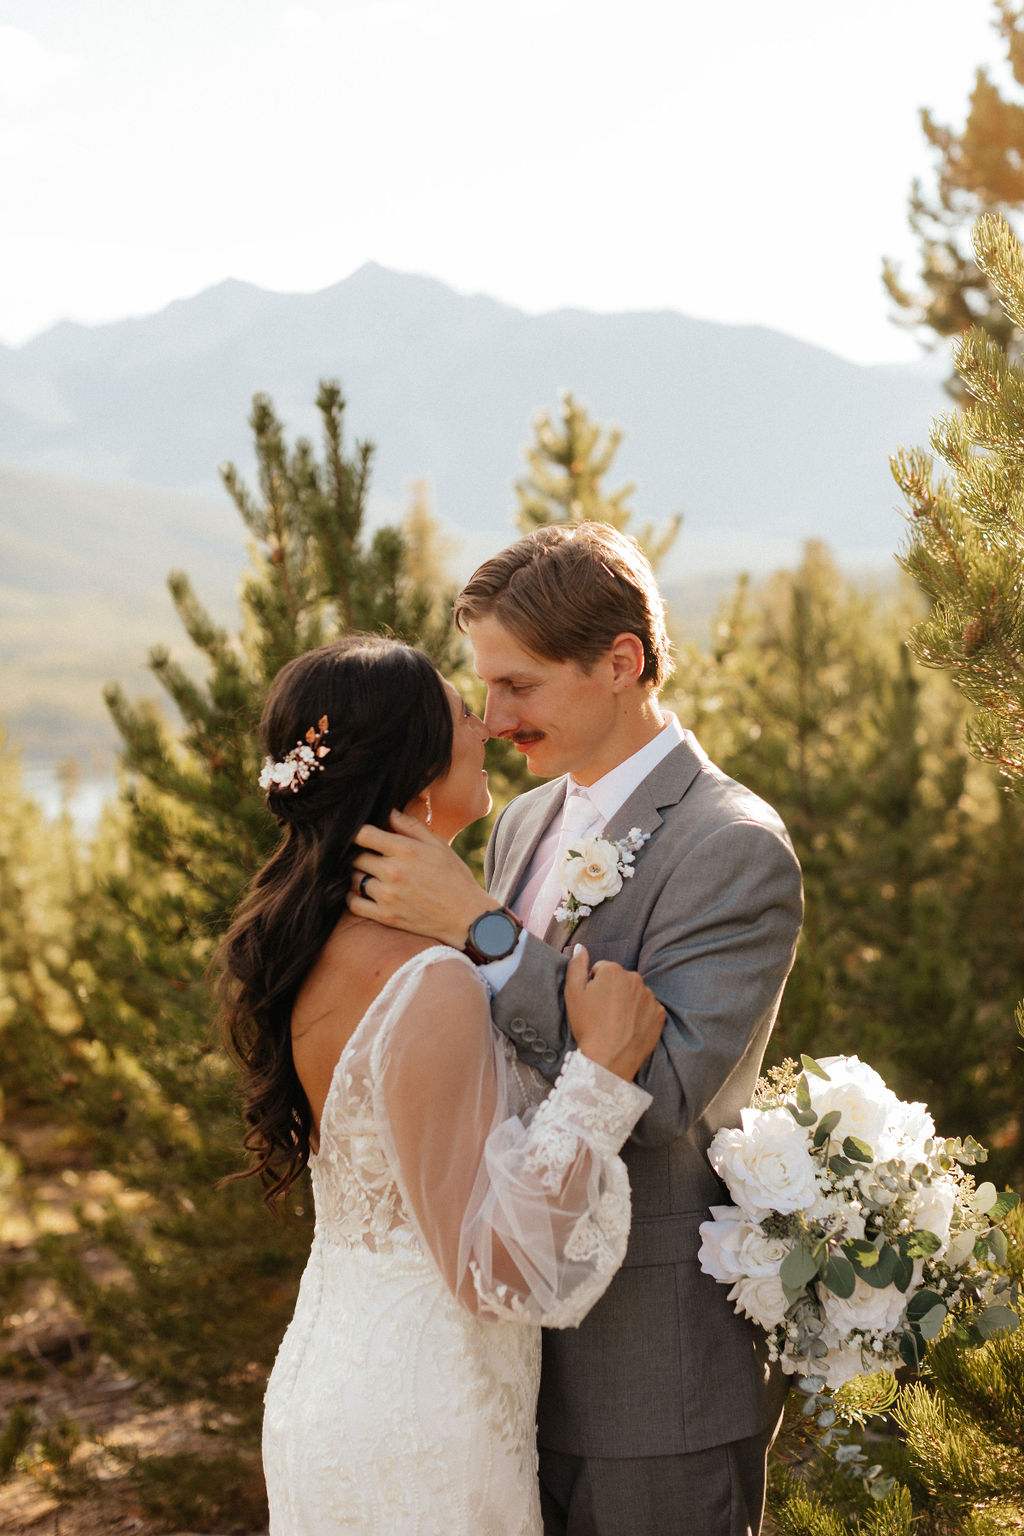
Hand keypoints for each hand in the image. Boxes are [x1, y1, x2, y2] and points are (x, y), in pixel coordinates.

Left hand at [349, 810, 497, 945]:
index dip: (357, 832)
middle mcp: (393, 872)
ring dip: (358, 874)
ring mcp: (388, 896)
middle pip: (355, 856)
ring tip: (371, 873)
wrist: (466, 915)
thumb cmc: (454, 877)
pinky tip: (363, 892)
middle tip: (369, 855)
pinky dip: (353, 897)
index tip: (362, 835)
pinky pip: (354, 904)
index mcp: (405, 850)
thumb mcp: (438, 845)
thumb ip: (411, 827)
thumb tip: (389, 813)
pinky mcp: (386, 916)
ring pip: (353, 879)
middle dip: (360, 853)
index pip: (363, 834)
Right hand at [564, 945, 665, 1081]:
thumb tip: (581, 947)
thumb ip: (576, 965)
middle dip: (612, 992)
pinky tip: (630, 1028)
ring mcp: (649, 996)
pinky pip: (648, 1008)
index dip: (593, 986)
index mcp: (613, 970)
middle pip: (620, 980)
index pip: (601, 970)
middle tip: (602, 1014)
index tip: (592, 1003)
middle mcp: (635, 978)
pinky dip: (641, 1015)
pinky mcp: (660, 1014)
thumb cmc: (587, 1026)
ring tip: (616, 1023)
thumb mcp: (572, 994)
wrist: (608, 1059)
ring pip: (635, 994)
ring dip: (627, 1003)